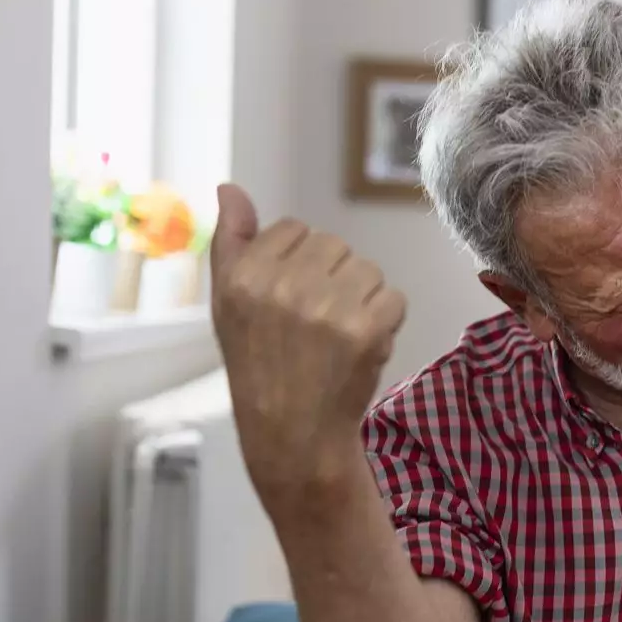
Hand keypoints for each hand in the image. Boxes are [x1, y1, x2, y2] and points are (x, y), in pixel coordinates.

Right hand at [210, 183, 407, 512]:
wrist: (293, 433)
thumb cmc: (259, 364)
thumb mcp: (228, 304)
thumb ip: (231, 242)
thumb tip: (229, 188)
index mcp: (244, 275)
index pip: (294, 230)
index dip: (299, 265)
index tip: (290, 303)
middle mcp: (281, 286)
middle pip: (334, 245)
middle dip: (333, 279)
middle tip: (315, 324)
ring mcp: (326, 308)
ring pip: (367, 269)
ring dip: (362, 299)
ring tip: (337, 337)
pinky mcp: (365, 330)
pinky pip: (393, 298)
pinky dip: (385, 323)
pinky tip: (359, 349)